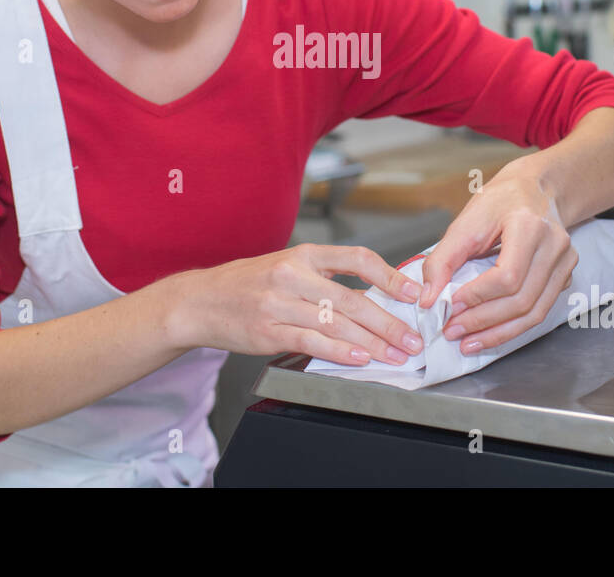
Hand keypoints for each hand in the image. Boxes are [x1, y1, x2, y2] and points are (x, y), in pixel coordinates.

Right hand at [176, 244, 425, 366]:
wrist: (200, 301)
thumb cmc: (247, 285)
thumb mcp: (286, 267)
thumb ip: (324, 279)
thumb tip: (372, 299)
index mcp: (303, 254)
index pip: (357, 259)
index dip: (390, 277)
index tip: (413, 293)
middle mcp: (292, 274)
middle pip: (352, 299)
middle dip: (389, 322)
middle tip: (412, 338)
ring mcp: (279, 303)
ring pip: (336, 323)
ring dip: (372, 343)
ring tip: (395, 354)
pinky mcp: (268, 330)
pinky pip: (311, 341)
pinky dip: (339, 352)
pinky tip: (359, 359)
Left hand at [417, 165, 577, 354]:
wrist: (533, 190)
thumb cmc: (499, 202)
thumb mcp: (465, 222)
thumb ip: (443, 260)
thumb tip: (428, 299)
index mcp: (530, 227)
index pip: (507, 276)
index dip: (477, 297)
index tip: (450, 307)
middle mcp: (554, 246)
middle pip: (522, 300)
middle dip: (483, 322)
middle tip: (452, 331)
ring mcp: (565, 263)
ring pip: (534, 313)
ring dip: (498, 333)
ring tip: (468, 342)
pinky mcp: (565, 277)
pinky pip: (539, 311)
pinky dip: (512, 327)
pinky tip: (489, 333)